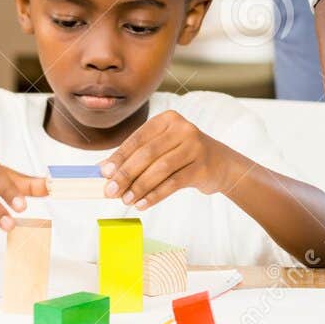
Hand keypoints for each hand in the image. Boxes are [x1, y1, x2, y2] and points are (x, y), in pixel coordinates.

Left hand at [99, 110, 235, 206]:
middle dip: (126, 174)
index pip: (138, 138)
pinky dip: (155, 195)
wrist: (220, 164)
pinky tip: (142, 204)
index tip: (104, 173)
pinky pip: (173, 183)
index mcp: (168, 119)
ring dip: (140, 187)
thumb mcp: (161, 148)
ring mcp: (195, 147)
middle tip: (111, 191)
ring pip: (160, 169)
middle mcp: (183, 129)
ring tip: (126, 200)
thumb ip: (135, 156)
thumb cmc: (183, 155)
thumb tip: (104, 170)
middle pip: (148, 154)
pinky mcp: (202, 167)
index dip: (120, 156)